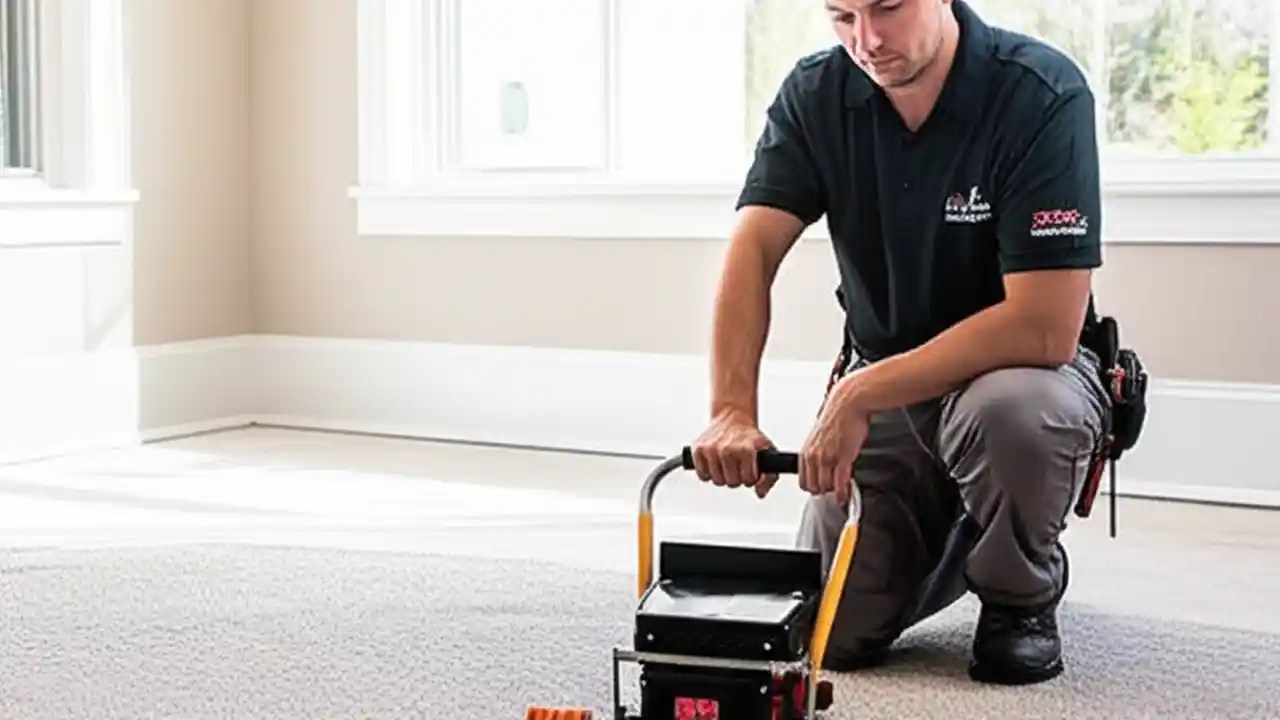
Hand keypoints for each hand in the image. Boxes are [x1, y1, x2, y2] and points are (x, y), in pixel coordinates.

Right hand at [689, 409, 779, 497]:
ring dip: (722, 476)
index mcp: (745, 449)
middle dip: (737, 477)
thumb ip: (769, 476)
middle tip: (738, 467)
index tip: (750, 469)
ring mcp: (711, 449)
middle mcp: (727, 449)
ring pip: (716, 480)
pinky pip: (702, 475)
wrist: (733, 416)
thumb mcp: (767, 451)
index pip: (748, 480)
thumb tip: (760, 492)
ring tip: (727, 464)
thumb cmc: (749, 436)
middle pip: (732, 483)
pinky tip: (715, 463)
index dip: (750, 477)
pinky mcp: (697, 449)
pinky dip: (708, 472)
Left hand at [799, 387, 870, 505]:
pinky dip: (842, 493)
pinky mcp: (843, 457)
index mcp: (806, 451)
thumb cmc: (837, 416)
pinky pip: (840, 482)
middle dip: (823, 491)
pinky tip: (844, 496)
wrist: (848, 403)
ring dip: (834, 491)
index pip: (803, 481)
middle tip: (832, 489)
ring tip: (841, 488)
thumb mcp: (820, 437)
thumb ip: (817, 452)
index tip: (820, 488)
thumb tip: (820, 466)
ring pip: (826, 487)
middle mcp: (814, 456)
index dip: (813, 487)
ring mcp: (827, 458)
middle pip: (813, 487)